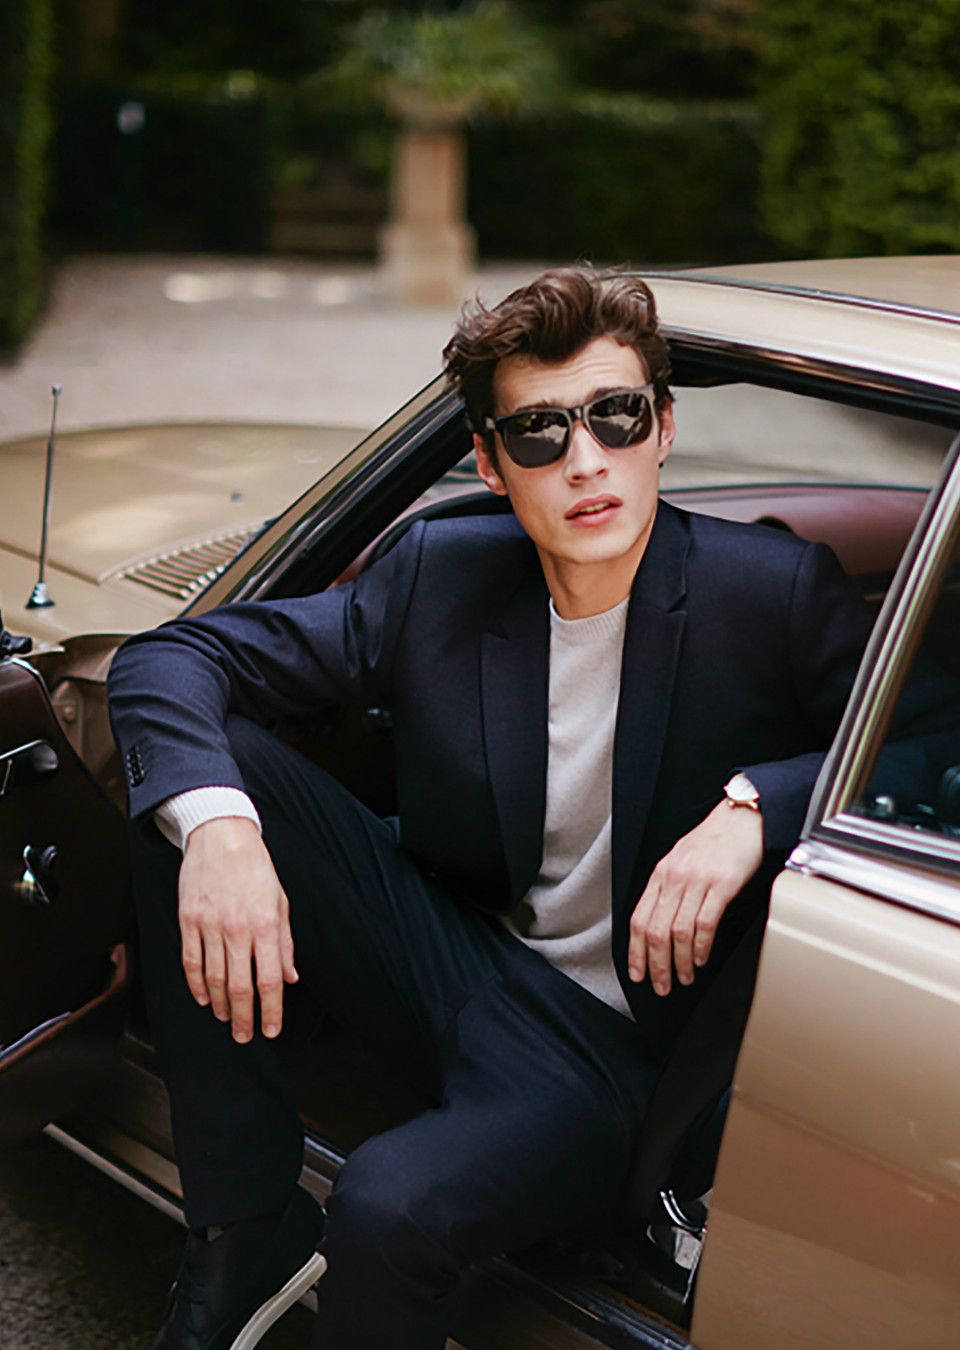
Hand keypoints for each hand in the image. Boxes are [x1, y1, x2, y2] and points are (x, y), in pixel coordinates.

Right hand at [178, 817, 297, 1042]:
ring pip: (212, 979)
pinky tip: (203, 998)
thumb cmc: (254, 865)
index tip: (271, 1029)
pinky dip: (196, 986)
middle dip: (244, 1018)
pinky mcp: (188, 920)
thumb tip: (290, 977)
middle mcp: (237, 928)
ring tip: (227, 1019)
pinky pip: (190, 962)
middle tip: (246, 1035)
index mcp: (265, 923)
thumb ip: (285, 943)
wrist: (221, 834)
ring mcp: (209, 925)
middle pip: (239, 987)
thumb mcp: (281, 901)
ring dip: (220, 1006)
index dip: (271, 1010)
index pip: (269, 980)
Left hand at [628, 800, 762, 995]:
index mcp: (661, 874)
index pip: (638, 919)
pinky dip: (700, 946)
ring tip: (684, 977)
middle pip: (655, 930)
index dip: (635, 951)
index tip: (637, 973)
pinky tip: (701, 958)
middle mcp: (674, 877)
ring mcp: (697, 881)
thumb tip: (659, 923)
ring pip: (678, 931)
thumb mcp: (680, 860)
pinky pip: (704, 922)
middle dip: (656, 965)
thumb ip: (669, 888)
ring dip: (679, 962)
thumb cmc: (713, 840)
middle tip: (661, 986)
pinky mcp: (722, 884)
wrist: (742, 817)